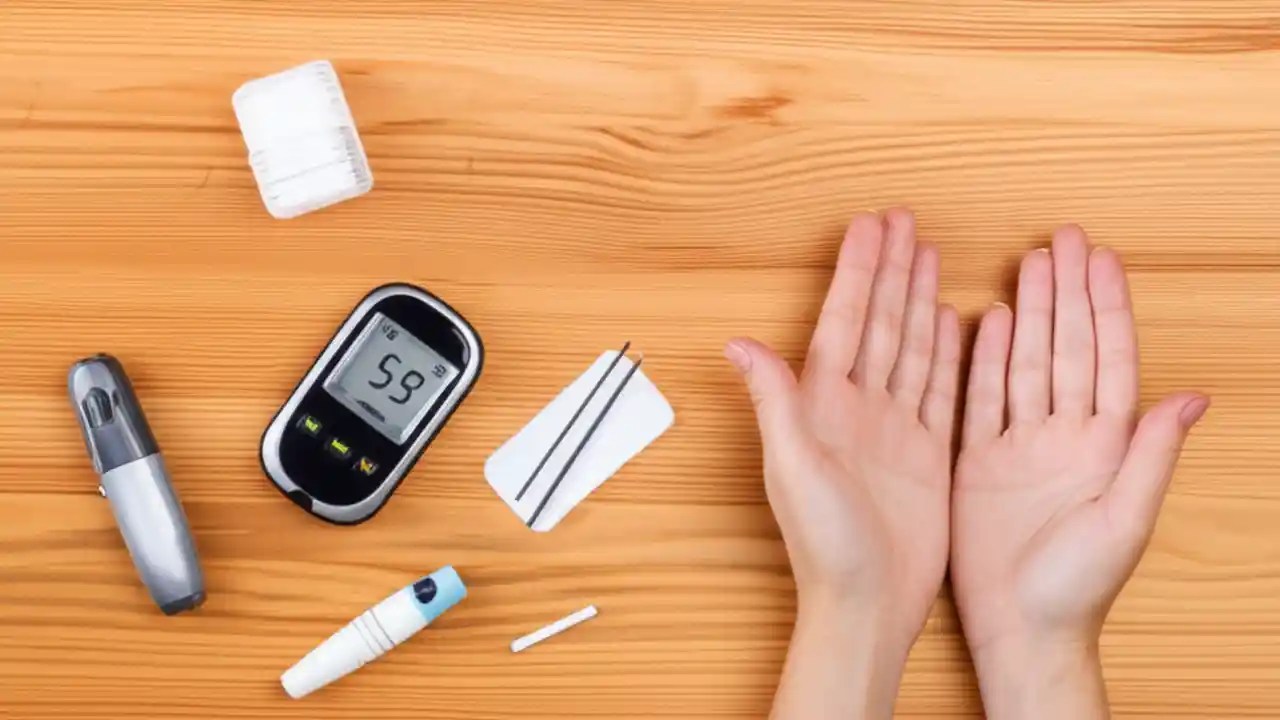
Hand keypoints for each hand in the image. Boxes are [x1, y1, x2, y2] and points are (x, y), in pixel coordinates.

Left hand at [726, 210, 960, 718]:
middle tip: (903, 221)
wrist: (867, 603)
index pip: (842, 322)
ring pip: (908, 346)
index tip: (869, 227)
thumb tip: (737, 343)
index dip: (856, 274)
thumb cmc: (823, 544)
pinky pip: (938, 388)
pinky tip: (950, 319)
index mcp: (822, 405)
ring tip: (927, 253)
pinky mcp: (924, 453)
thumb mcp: (792, 468)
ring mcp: (893, 428)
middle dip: (889, 270)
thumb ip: (774, 402)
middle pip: (877, 322)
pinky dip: (943, 351)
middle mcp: (857, 408)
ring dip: (916, 299)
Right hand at [952, 226, 1208, 717]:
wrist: (1019, 628)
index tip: (1097, 258)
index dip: (1103, 306)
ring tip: (1027, 265)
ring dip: (1026, 314)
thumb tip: (1189, 398)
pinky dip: (980, 360)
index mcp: (1104, 445)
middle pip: (1064, 348)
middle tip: (1061, 240)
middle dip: (1064, 292)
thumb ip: (1151, 457)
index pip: (1106, 359)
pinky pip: (978, 399)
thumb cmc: (1077, 587)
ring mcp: (1019, 446)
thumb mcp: (1124, 523)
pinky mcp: (977, 462)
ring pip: (1023, 364)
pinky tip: (981, 322)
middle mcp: (1064, 436)